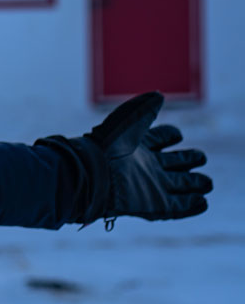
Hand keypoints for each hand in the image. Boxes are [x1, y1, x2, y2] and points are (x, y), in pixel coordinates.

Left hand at [37, 92, 212, 226]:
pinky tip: (203, 202)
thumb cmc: (109, 144)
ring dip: (195, 184)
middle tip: (200, 156)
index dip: (169, 134)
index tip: (176, 134)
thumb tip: (159, 95)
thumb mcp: (129, 119)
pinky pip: (176, 208)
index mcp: (137, 145)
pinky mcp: (154, 205)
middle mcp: (146, 166)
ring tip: (207, 183)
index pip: (160, 138)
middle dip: (189, 159)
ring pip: (179, 186)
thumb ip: (146, 107)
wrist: (96, 174)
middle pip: (174, 163)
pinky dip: (191, 206)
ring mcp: (151, 186)